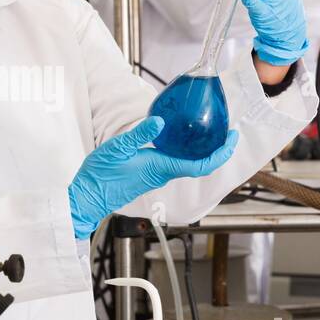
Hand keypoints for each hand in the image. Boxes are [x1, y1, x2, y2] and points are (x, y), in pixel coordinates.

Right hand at [68, 116, 239, 239]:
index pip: (201, 164)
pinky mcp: (150, 173)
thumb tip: (160, 122)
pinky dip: (185, 151)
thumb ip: (139, 134)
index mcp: (161, 167)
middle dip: (216, 148)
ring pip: (188, 163)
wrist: (88, 197)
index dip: (221, 153)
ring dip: (202, 149)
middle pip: (200, 163)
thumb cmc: (100, 176)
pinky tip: (179, 137)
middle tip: (226, 129)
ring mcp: (157, 174)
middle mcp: (164, 173)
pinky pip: (176, 162)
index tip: (232, 138)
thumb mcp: (117, 148)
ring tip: (207, 129)